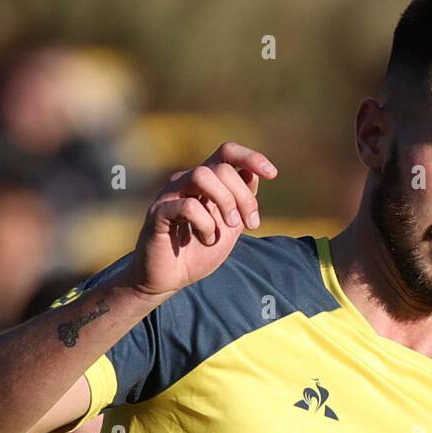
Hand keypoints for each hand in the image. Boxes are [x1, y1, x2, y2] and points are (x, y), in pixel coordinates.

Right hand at [125, 142, 277, 298]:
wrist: (169, 279)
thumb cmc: (197, 252)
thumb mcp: (229, 227)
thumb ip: (241, 202)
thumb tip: (254, 174)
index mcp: (204, 182)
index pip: (226, 153)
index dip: (251, 157)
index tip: (272, 174)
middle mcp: (186, 181)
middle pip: (222, 169)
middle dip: (244, 197)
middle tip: (250, 225)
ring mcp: (170, 195)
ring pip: (202, 176)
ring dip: (225, 203)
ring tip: (228, 228)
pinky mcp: (159, 213)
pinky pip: (188, 206)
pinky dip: (204, 224)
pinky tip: (205, 239)